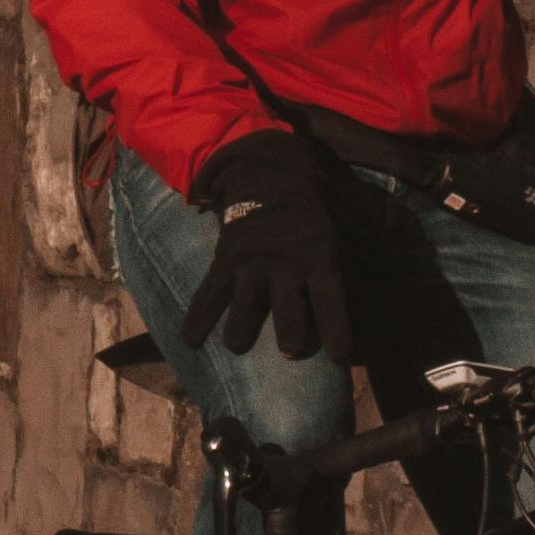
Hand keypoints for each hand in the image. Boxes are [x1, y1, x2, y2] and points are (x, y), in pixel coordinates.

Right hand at [183, 132, 351, 369]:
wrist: (270, 177)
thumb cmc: (307, 223)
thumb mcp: (328, 242)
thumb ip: (330, 278)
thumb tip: (344, 318)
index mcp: (318, 259)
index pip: (330, 300)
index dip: (336, 329)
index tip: (340, 357)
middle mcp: (286, 264)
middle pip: (288, 309)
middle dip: (290, 334)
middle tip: (290, 351)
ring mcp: (253, 262)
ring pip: (245, 305)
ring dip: (241, 330)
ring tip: (236, 346)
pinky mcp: (226, 259)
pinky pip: (210, 292)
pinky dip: (199, 316)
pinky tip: (190, 339)